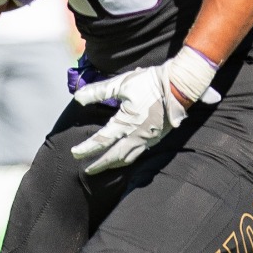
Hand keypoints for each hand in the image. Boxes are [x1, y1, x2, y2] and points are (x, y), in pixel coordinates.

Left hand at [69, 47, 217, 174]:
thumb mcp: (121, 84)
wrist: (178, 85)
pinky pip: (139, 154)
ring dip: (114, 164)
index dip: (86, 149)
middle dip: (100, 165)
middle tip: (87, 170)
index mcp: (125, 123)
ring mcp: (148, 139)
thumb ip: (98, 92)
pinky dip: (128, 159)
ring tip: (104, 166)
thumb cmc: (149, 82)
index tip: (74, 153)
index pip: (101, 141)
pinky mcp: (157, 137)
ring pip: (128, 158)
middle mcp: (136, 136)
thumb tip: (77, 97)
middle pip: (114, 157)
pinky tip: (125, 157)